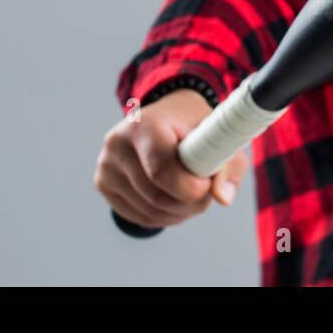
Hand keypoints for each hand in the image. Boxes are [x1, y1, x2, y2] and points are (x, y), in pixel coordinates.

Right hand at [94, 88, 252, 229]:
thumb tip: (222, 198)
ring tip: (192, 193)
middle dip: (189, 203)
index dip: (192, 188)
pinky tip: (173, 198)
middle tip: (206, 192)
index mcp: (145, 125)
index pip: (163, 171)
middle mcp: (117, 144)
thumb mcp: (218, 135)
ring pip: (149, 211)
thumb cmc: (194, 126)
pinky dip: (162, 216)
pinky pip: (138, 216)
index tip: (208, 185)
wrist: (166, 116)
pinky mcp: (102, 184)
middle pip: (157, 197)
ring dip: (179, 212)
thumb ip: (229, 165)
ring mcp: (105, 165)